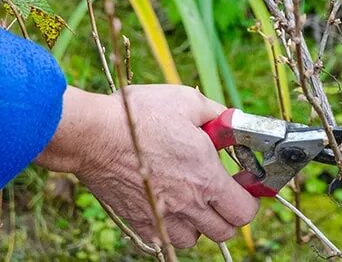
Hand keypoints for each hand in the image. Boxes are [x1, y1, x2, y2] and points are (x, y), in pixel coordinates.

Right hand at [35, 85, 258, 247]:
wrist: (91, 135)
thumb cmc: (138, 115)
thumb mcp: (187, 102)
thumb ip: (218, 116)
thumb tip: (233, 123)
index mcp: (206, 178)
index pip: (245, 210)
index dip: (250, 197)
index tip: (243, 182)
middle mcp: (188, 205)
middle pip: (225, 231)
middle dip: (228, 212)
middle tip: (220, 190)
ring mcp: (162, 217)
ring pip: (195, 238)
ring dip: (199, 223)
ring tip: (190, 197)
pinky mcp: (139, 222)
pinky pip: (165, 238)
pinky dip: (171, 226)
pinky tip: (166, 202)